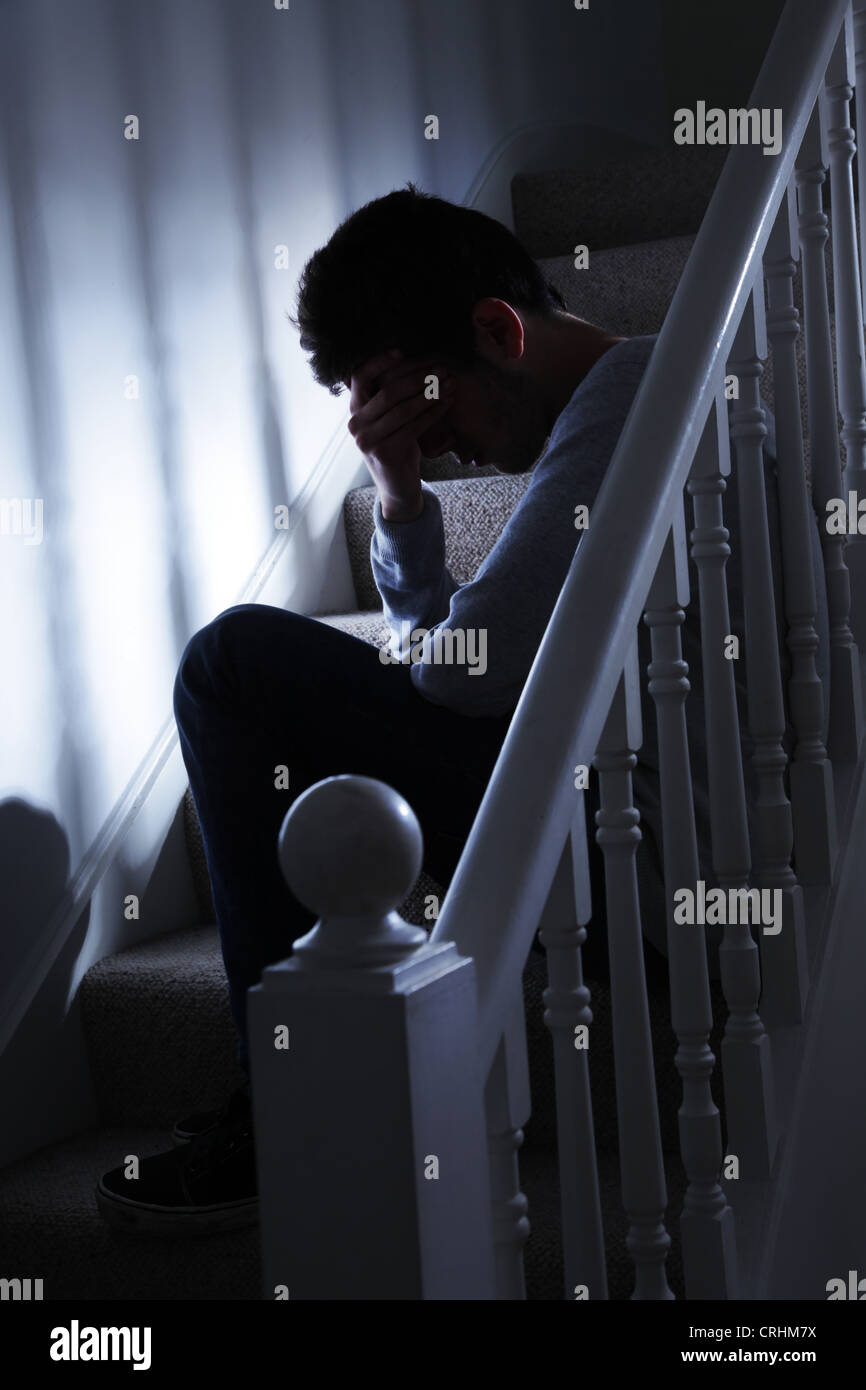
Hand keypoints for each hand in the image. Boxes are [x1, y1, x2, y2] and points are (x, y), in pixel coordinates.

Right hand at [347, 350, 455, 520]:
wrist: (398, 486)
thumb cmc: (397, 445)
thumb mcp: (388, 420)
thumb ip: (390, 397)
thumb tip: (411, 360)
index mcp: (354, 410)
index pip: (359, 376)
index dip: (378, 362)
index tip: (401, 352)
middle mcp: (355, 424)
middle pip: (388, 391)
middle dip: (418, 378)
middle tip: (441, 369)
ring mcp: (367, 440)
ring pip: (403, 409)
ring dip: (430, 394)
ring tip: (449, 384)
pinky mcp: (384, 453)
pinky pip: (413, 427)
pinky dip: (433, 413)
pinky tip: (447, 404)